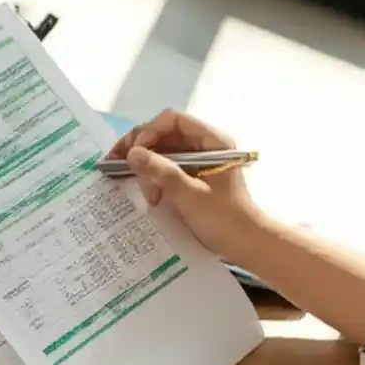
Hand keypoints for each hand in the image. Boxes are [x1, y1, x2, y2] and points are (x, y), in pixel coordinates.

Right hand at [108, 109, 270, 261]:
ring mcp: (198, 161)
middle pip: (164, 134)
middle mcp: (204, 145)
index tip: (134, 154)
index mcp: (212, 141)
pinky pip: (166, 168)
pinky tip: (149, 195)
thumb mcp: (189, 195)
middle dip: (142, 150)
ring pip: (162, 152)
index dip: (149, 132)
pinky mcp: (192, 177)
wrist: (246, 244)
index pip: (173, 120)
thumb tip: (132, 153)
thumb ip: (161, 171)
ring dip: (147, 169)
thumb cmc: (223, 218)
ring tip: (145, 192)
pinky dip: (154, 179)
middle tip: (119, 166)